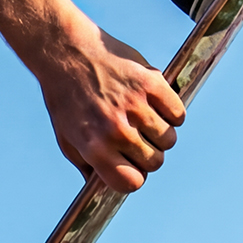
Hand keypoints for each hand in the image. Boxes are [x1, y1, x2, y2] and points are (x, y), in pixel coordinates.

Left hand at [36, 26, 185, 192]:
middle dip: (148, 153)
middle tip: (136, 136)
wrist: (65, 51)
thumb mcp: (66, 137)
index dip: (134, 175)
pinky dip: (171, 112)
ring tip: (143, 117)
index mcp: (94, 147)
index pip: (132, 183)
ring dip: (160, 132)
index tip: (131, 165)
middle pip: (155, 162)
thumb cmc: (65, 98)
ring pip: (169, 139)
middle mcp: (116, 130)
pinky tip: (155, 104)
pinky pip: (178, 114)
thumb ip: (88, 166)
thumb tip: (105, 190)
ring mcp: (135, 106)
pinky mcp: (150, 83)